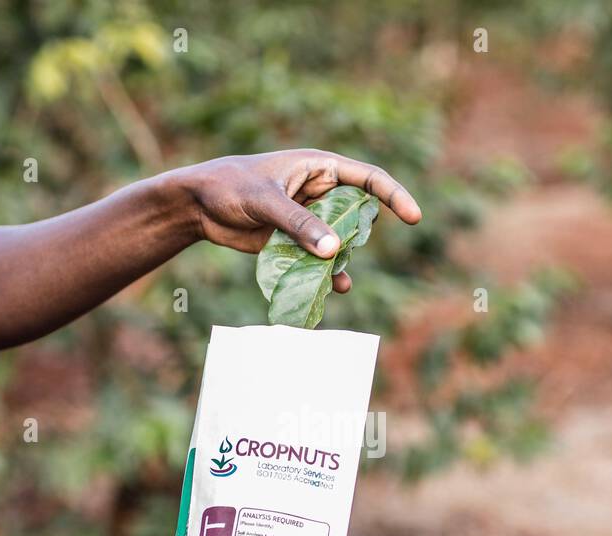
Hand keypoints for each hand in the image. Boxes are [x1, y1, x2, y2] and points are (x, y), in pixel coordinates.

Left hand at [174, 149, 422, 293]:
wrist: (196, 205)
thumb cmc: (229, 187)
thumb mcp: (265, 202)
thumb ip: (299, 224)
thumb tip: (335, 251)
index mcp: (320, 168)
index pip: (369, 179)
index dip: (394, 196)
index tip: (414, 218)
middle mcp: (320, 192)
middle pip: (357, 216)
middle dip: (358, 236)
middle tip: (340, 250)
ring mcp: (309, 218)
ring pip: (340, 242)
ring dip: (341, 259)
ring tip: (333, 278)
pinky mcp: (295, 241)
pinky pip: (320, 259)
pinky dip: (327, 273)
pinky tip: (331, 290)